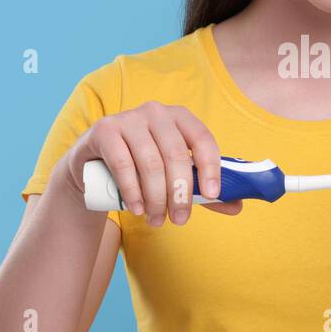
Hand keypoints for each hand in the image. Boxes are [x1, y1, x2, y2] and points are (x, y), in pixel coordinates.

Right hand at [62, 101, 243, 226]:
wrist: (94, 164)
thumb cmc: (142, 168)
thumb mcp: (173, 176)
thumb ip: (202, 190)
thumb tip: (237, 205)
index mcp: (180, 117)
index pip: (202, 139)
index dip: (211, 168)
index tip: (213, 195)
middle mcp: (156, 112)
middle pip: (176, 155)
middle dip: (180, 193)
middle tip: (179, 220)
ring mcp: (129, 118)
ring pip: (151, 163)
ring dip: (156, 198)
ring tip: (156, 220)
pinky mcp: (105, 130)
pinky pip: (123, 163)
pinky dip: (132, 191)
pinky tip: (137, 209)